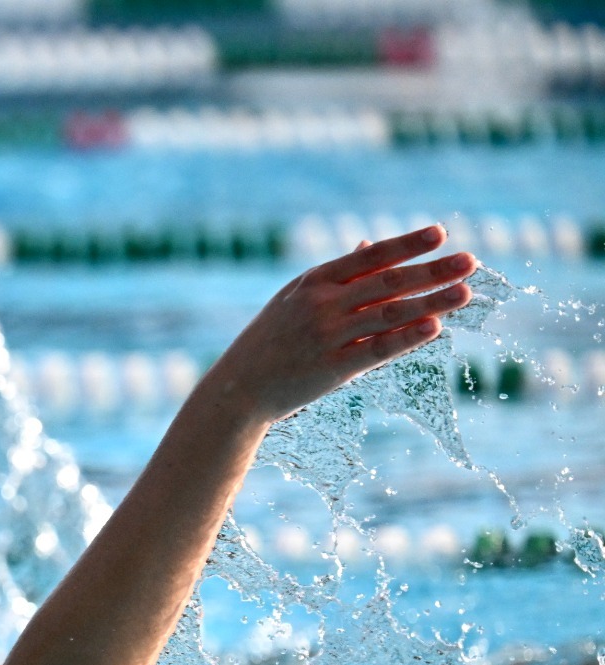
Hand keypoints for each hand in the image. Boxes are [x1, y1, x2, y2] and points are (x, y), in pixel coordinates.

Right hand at [205, 225, 475, 425]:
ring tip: (465, 292)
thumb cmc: (270, 339)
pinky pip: (377, 350)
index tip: (440, 233)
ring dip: (431, 302)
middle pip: (387, 282)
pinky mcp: (332, 370)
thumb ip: (337, 275)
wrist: (238, 388)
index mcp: (313, 282)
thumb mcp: (294, 298)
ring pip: (389, 314)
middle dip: (431, 271)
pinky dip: (406, 338)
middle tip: (469, 261)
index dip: (406, 244)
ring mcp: (327, 337)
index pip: (370, 257)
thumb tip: (370, 244)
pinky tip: (434, 326)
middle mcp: (321, 305)